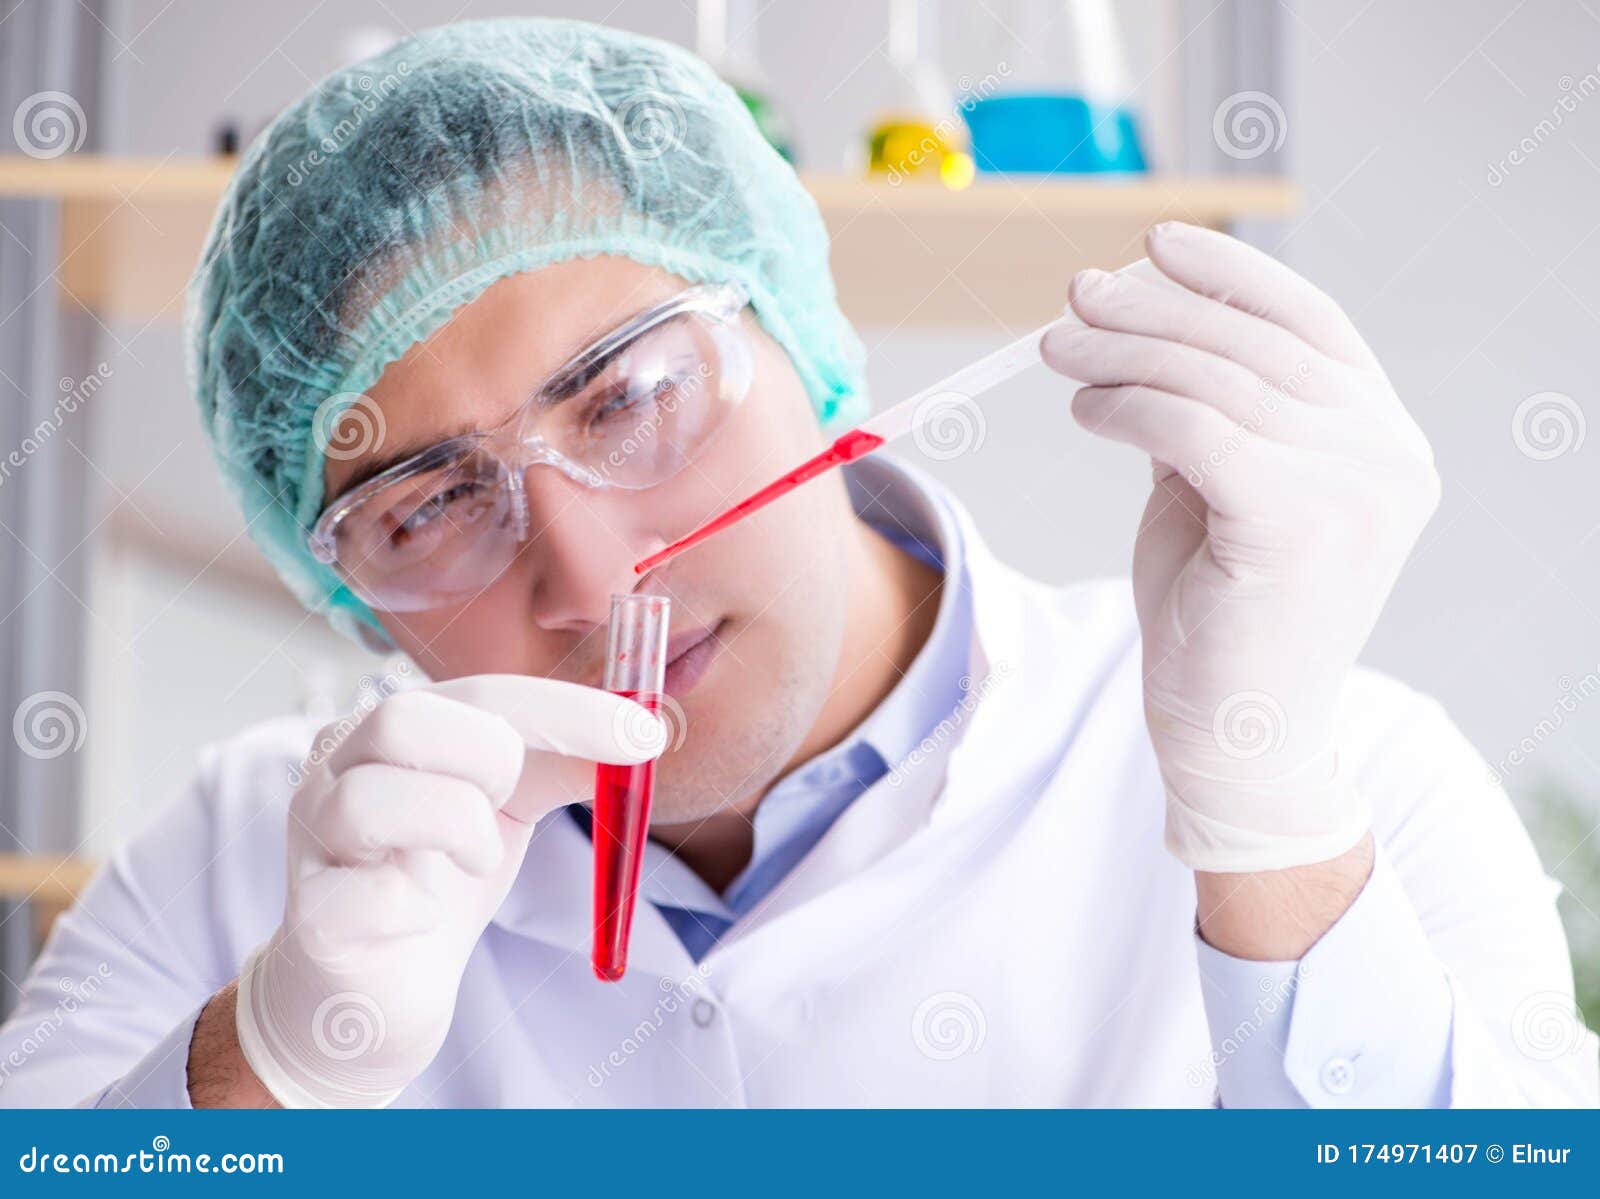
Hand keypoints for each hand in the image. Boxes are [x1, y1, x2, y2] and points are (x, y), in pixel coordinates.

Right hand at [235, 675, 664, 1106]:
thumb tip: (641, 733)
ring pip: (368, 800)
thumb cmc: (440, 879)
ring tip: (476, 859)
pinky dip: (413, 907)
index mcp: (393, 729)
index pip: (481, 691)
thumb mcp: (512, 807)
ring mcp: (313, 842)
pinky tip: (423, 916)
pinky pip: (362, 900)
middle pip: (402, 719)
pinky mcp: (312, 918)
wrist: (375, 991)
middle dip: (488, 758)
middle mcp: (337, 768)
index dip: (568, 710)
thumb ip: (562, 763)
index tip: (645, 733)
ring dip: (454, 828)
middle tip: (511, 804)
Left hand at [1041, 223, 1438, 874]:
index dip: (1228, 275)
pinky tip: (1084, 412)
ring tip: (1058, 357)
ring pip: (1213, 380)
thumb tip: (1140, 314)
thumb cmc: (1220, 612)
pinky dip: (1124, 409)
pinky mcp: (1300, 520)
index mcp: (1383, 437)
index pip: (1308, 322)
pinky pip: (1191, 428)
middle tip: (1072, 301)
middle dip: (1150, 311)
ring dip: (1119, 356)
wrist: (1233, 733)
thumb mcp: (1220, 488)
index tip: (1154, 245)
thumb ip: (1210, 408)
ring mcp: (1358, 487)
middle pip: (1252, 342)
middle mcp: (1389, 454)